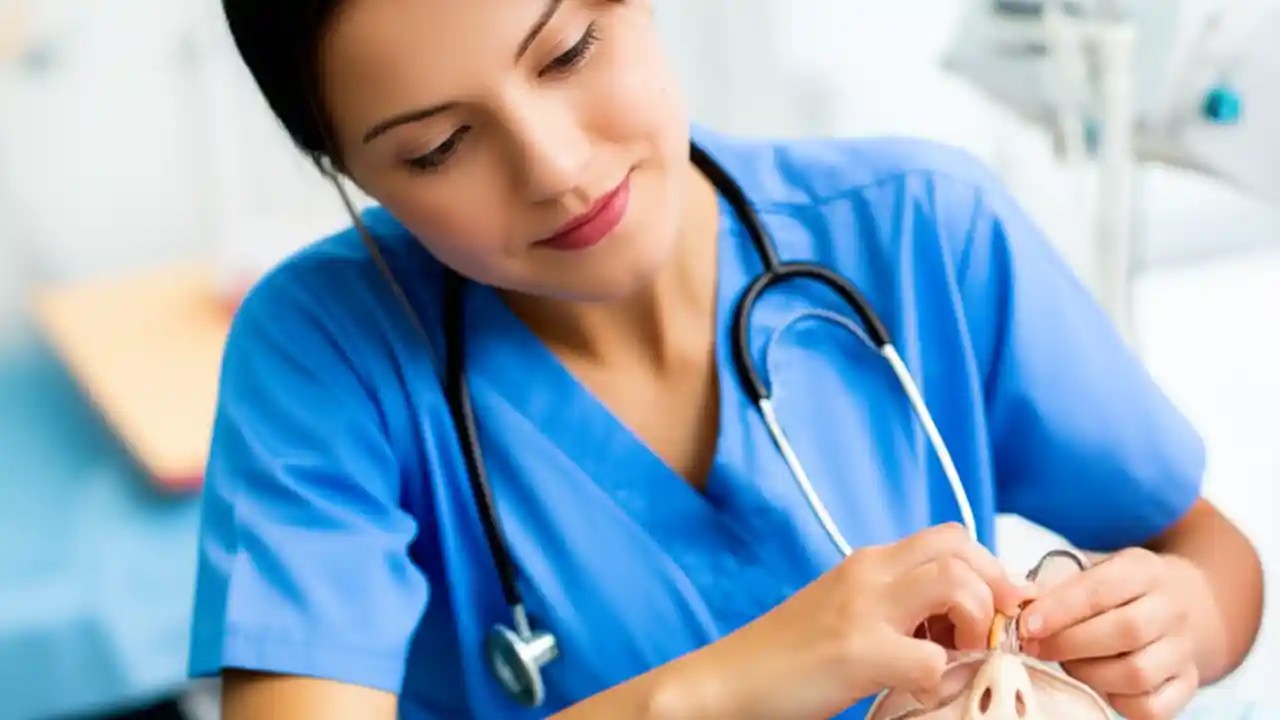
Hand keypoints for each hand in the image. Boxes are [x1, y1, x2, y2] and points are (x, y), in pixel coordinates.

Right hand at [691, 523, 1031, 719]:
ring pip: (956, 583)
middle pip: (961, 546)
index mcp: (868, 563)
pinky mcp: (856, 650)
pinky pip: (931, 660)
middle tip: (991, 633)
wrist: (728, 681)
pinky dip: (939, 681)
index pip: (951, 537)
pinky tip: (918, 693)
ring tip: (961, 659)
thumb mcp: (847, 612)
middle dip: (995, 588)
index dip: (988, 570)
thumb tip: (960, 622)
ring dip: (976, 623)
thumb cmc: (789, 657)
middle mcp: (868, 572)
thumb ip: (895, 605)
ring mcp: (862, 609)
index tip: (996, 613)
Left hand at [1018, 548, 1208, 719]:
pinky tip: (1100, 686)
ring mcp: (1183, 649)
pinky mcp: (1188, 684)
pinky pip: (1153, 707)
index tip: (1027, 626)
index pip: (1101, 588)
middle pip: (1125, 631)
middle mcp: (1171, 608)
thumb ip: (1053, 584)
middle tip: (1034, 649)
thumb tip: (1015, 599)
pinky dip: (1119, 703)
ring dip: (1089, 674)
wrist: (1179, 604)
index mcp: (1143, 570)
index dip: (1060, 610)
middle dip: (1069, 644)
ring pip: (1138, 673)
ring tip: (1067, 665)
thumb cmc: (1114, 590)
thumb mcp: (1089, 570)